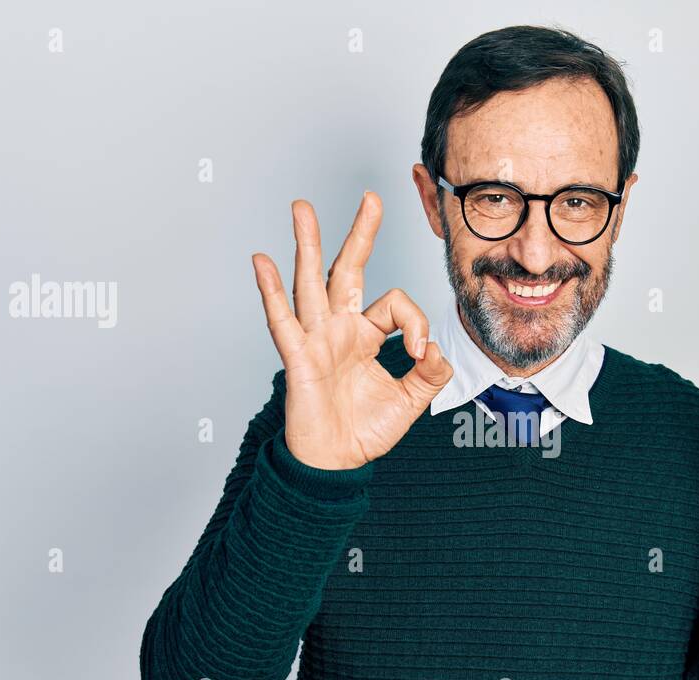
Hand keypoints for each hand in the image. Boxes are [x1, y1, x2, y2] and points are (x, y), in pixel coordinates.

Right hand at [251, 192, 453, 469]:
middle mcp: (338, 329)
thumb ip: (430, 373)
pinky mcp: (298, 358)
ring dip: (308, 244)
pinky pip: (283, 321)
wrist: (336, 464)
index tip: (421, 352)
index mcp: (364, 335)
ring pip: (311, 283)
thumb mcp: (411, 400)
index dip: (414, 321)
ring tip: (302, 208)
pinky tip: (262, 262)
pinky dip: (271, 292)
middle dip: (360, 234)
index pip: (394, 304)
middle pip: (348, 270)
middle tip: (370, 197)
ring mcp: (315, 340)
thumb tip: (436, 347)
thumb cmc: (364, 431)